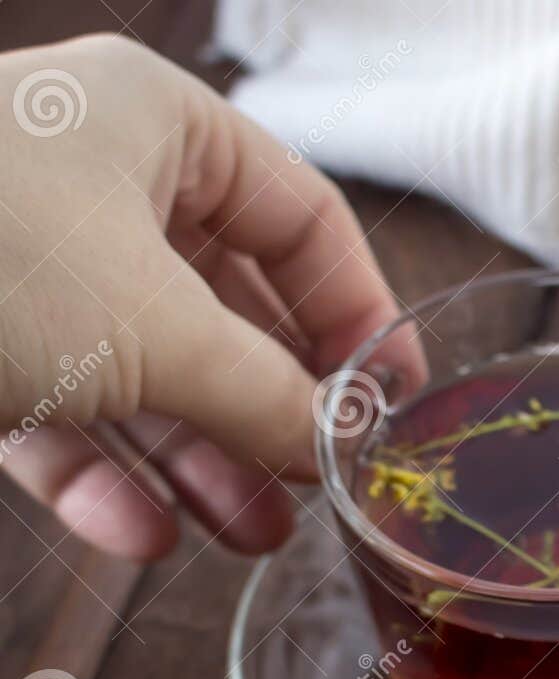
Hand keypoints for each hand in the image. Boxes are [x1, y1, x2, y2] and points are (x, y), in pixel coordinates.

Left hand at [0, 33, 406, 559]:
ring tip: (253, 536)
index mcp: (159, 130)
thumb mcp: (159, 330)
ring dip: (199, 459)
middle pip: (225, 309)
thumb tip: (341, 446)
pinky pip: (58, 407)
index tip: (391, 404)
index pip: (303, 222)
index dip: (358, 316)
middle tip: (316, 489)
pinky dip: (102, 473)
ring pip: (144, 369)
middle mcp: (96, 186)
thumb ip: (271, 393)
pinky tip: (143, 535)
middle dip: (270, 412)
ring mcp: (26, 264)